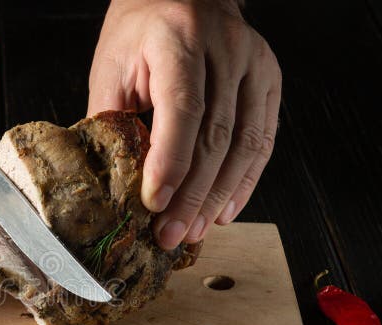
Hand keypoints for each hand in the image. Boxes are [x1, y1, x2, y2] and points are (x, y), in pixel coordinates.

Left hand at [88, 0, 280, 248]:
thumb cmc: (139, 34)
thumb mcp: (112, 69)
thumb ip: (112, 122)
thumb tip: (112, 184)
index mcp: (178, 39)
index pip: (181, 109)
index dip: (169, 162)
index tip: (155, 204)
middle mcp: (225, 48)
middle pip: (216, 134)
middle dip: (193, 194)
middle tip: (172, 233)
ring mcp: (254, 63)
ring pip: (245, 143)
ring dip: (219, 196)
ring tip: (194, 230)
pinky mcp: (270, 79)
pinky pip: (263, 140)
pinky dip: (245, 181)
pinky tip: (225, 209)